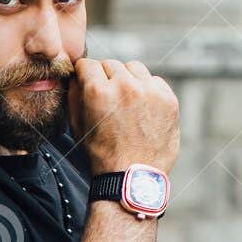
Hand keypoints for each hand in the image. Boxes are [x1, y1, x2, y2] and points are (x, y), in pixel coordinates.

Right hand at [67, 58, 179, 176]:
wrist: (132, 177)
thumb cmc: (101, 155)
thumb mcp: (77, 126)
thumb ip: (73, 96)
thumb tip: (75, 76)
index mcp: (98, 92)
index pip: (88, 64)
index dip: (84, 73)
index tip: (86, 79)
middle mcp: (125, 86)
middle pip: (111, 64)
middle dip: (105, 77)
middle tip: (107, 96)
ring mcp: (149, 91)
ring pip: (134, 68)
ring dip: (127, 79)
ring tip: (125, 101)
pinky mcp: (168, 98)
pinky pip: (154, 81)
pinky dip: (147, 90)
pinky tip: (142, 109)